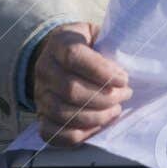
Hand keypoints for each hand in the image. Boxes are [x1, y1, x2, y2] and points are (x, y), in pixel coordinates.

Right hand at [29, 22, 131, 146]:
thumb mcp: (96, 33)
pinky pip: (54, 133)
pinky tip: (99, 125)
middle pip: (71, 90)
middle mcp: (45, 69)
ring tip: (116, 110)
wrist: (59, 55)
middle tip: (125, 95)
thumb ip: (109, 43)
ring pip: (64, 114)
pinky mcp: (40, 115)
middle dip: (104, 97)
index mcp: (59, 43)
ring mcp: (40, 94)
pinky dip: (79, 134)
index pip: (73, 57)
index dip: (100, 71)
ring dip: (96, 117)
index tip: (123, 79)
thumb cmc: (86, 44)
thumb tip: (127, 65)